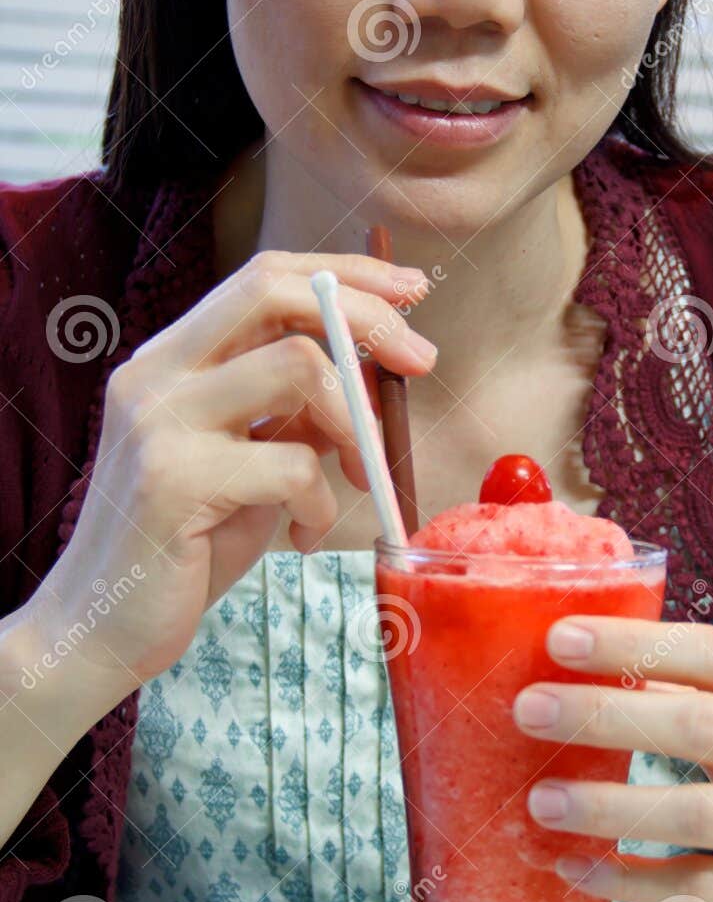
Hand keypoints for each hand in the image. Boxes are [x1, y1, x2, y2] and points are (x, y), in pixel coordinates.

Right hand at [34, 248, 435, 695]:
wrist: (102, 627)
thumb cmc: (184, 547)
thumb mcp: (246, 464)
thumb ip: (290, 415)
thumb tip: (369, 374)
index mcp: (170, 359)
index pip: (264, 276)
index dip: (346, 274)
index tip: (410, 291)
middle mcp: (155, 374)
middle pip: (277, 294)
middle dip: (368, 320)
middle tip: (422, 362)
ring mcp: (159, 423)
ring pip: (299, 369)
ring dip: (356, 426)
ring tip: (360, 480)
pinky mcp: (173, 482)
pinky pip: (294, 466)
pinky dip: (323, 504)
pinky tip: (304, 538)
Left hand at [512, 616, 712, 901]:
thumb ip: (704, 695)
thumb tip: (604, 662)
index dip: (641, 642)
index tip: (564, 636)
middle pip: (702, 726)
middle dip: (611, 714)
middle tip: (531, 708)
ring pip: (697, 814)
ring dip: (612, 807)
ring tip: (541, 801)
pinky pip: (698, 889)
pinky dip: (631, 882)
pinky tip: (575, 870)